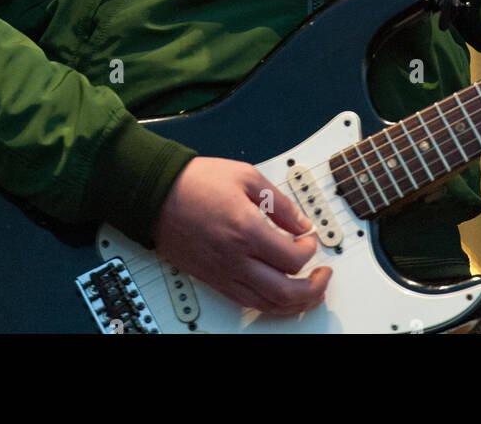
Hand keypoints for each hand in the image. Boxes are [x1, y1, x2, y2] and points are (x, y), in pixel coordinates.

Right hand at [152, 156, 331, 316]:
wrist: (157, 194)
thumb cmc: (195, 182)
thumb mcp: (245, 176)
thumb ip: (278, 201)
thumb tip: (300, 221)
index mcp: (246, 230)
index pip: (292, 257)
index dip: (309, 249)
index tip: (309, 238)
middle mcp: (235, 258)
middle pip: (285, 292)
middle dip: (312, 288)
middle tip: (323, 275)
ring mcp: (223, 273)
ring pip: (267, 305)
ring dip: (295, 303)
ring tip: (309, 291)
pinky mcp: (213, 280)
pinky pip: (247, 302)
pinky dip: (270, 304)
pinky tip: (279, 294)